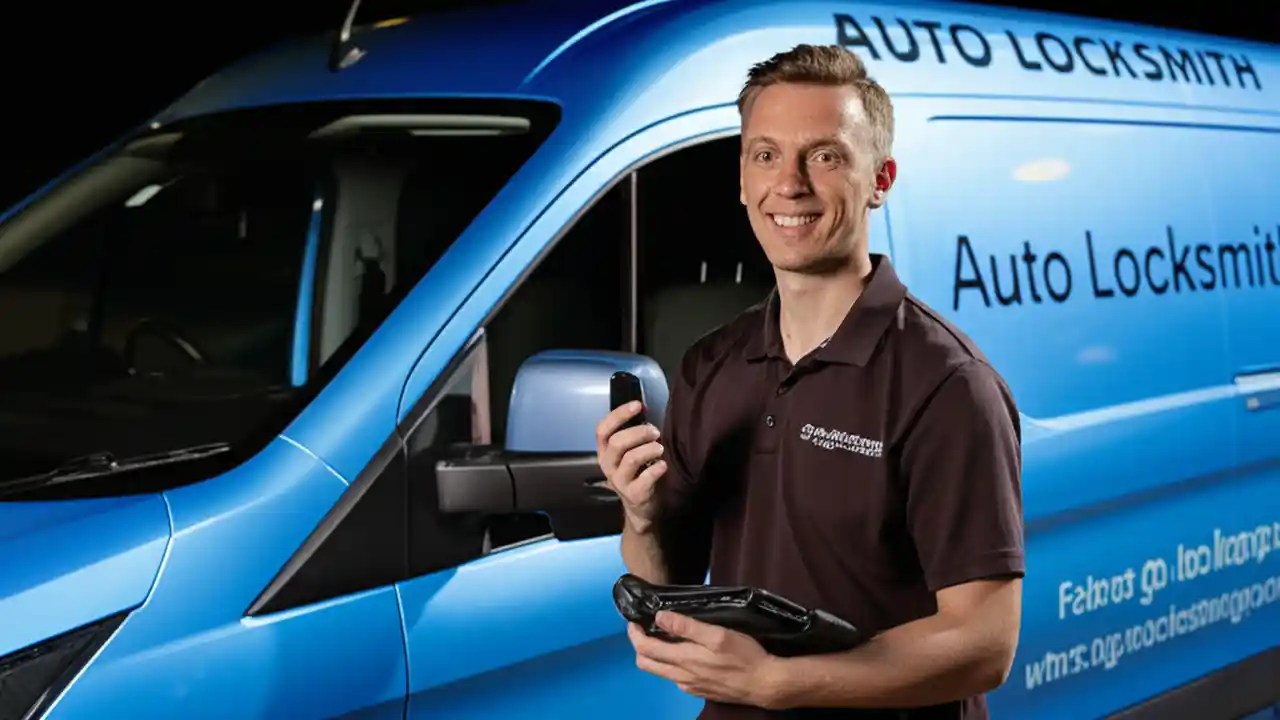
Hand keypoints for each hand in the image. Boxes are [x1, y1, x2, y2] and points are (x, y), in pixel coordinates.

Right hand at [595, 401, 667, 532]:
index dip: (619, 414)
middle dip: (639, 432)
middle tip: (655, 432)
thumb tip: (644, 409)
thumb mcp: (629, 452)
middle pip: (617, 442)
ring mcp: (619, 481)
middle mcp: (608, 465)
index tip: (638, 405)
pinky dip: (657, 469)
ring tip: (660, 448)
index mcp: (605, 451)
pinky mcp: (634, 495)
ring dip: (649, 449)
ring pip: (631, 458)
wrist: (641, 507)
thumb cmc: (638, 473)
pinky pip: (645, 479)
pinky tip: (663, 465)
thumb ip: (633, 433)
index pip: (603, 429)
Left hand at [628, 611, 785, 709]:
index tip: (633, 621)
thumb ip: (687, 626)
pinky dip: (671, 664)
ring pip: (661, 671)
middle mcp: (681, 677)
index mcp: (683, 660)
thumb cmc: (744, 656)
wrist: (765, 684)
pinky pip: (676, 677)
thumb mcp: (717, 634)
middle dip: (640, 645)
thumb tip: (660, 617)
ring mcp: (690, 686)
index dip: (634, 634)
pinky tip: (684, 653)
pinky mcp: (700, 690)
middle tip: (644, 628)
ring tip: (664, 636)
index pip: (645, 649)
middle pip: (646, 664)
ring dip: (656, 655)